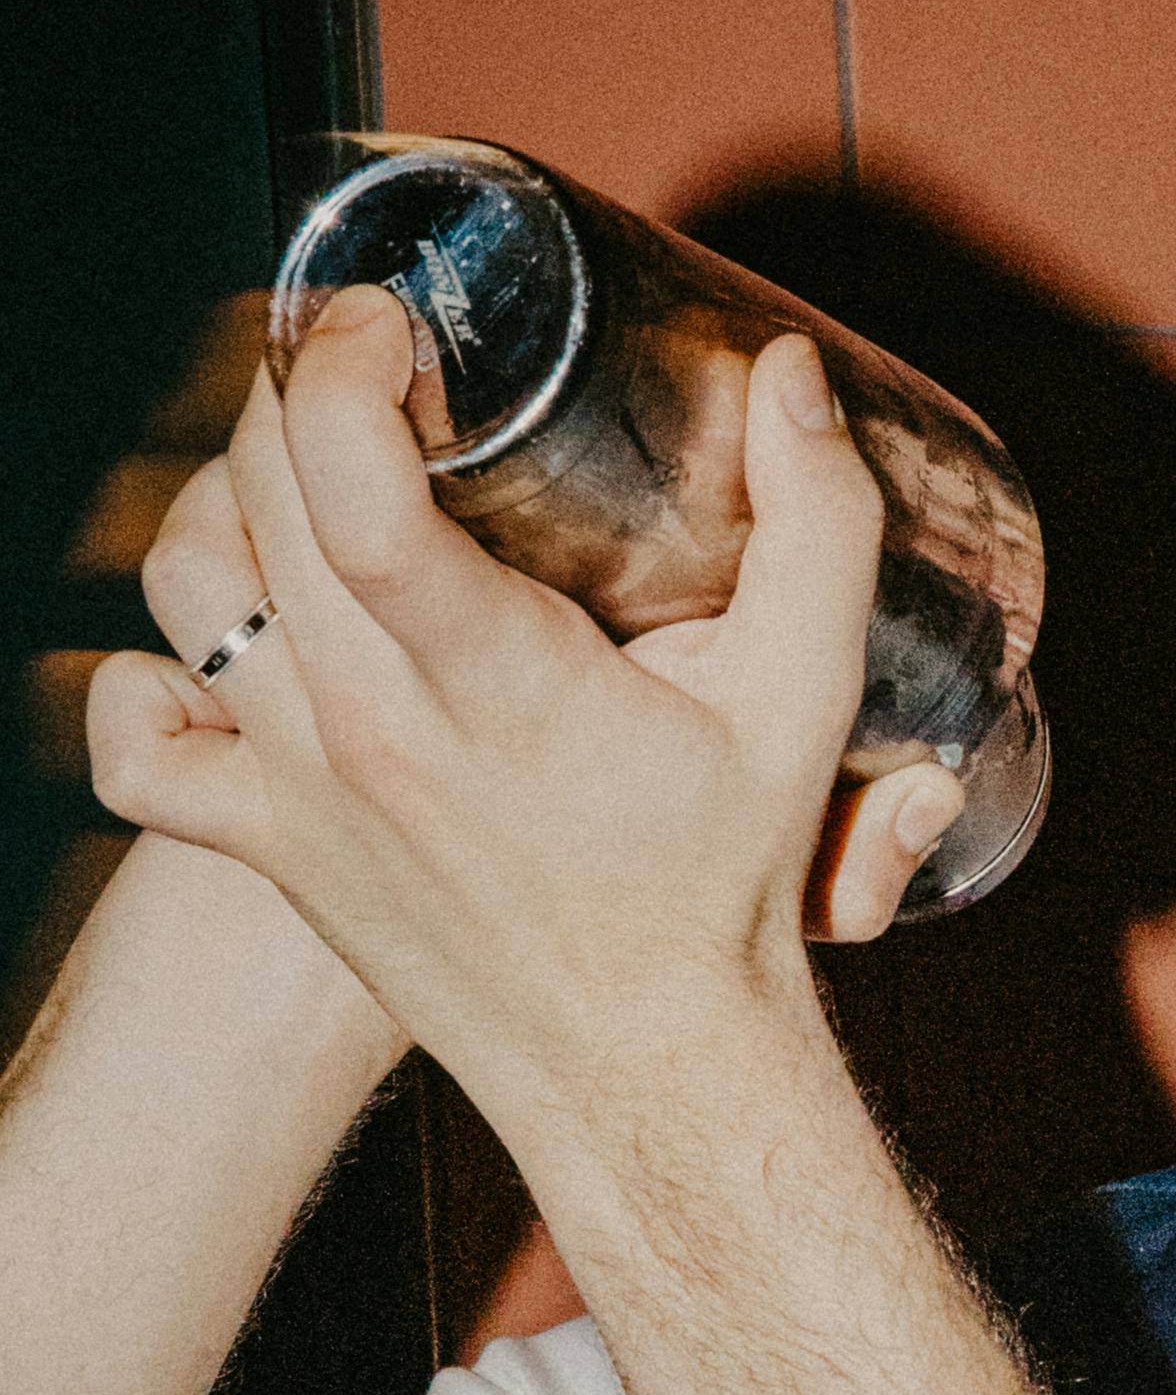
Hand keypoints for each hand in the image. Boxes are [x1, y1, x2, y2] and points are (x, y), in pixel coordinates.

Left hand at [81, 302, 959, 1136]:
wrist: (649, 1071)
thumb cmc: (721, 889)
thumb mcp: (802, 701)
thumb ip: (820, 528)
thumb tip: (790, 372)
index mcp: (495, 683)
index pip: (352, 490)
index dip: (345, 368)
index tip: (389, 324)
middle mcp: (372, 730)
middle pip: (260, 495)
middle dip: (300, 392)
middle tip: (375, 374)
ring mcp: (303, 789)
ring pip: (187, 585)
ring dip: (226, 500)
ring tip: (304, 480)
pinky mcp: (268, 846)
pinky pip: (135, 749)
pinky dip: (143, 683)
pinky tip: (221, 649)